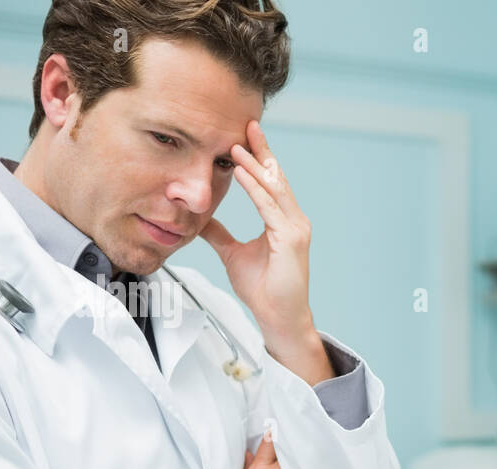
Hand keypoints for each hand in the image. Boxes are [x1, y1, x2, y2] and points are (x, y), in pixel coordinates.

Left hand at [200, 120, 323, 370]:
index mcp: (283, 221)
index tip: (244, 136)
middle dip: (261, 151)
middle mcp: (294, 221)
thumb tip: (201, 219)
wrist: (278, 317)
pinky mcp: (291, 241)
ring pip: (274, 189)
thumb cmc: (263, 289)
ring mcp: (295, 230)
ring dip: (254, 166)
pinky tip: (240, 174)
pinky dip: (255, 190)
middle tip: (247, 124)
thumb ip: (220, 234)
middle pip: (276, 178)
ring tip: (237, 146)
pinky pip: (270, 209)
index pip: (270, 183)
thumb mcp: (233, 254)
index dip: (258, 158)